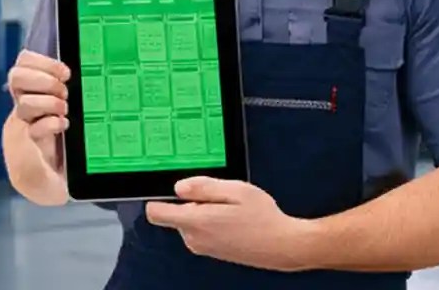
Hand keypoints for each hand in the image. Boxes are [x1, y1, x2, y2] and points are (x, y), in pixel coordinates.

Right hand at [6, 50, 70, 171]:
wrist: (50, 184)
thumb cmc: (64, 147)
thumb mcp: (65, 113)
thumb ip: (65, 95)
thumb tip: (81, 75)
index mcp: (32, 93)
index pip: (24, 63)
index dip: (42, 62)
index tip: (66, 73)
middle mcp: (23, 108)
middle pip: (17, 76)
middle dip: (43, 80)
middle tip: (64, 92)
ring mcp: (22, 129)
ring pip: (25, 103)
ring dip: (48, 103)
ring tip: (64, 111)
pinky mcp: (25, 151)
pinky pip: (33, 129)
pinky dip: (50, 124)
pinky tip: (63, 127)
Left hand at [146, 177, 316, 272]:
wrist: (283, 246)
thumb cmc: (262, 217)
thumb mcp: (234, 190)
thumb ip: (203, 187)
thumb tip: (178, 188)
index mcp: (195, 222)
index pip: (155, 213)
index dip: (158, 198)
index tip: (171, 189)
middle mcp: (194, 239)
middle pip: (177, 213)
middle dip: (193, 201)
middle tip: (222, 197)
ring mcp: (203, 247)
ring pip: (191, 220)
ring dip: (205, 211)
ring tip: (232, 209)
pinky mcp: (212, 251)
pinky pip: (202, 230)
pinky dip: (212, 221)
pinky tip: (234, 220)